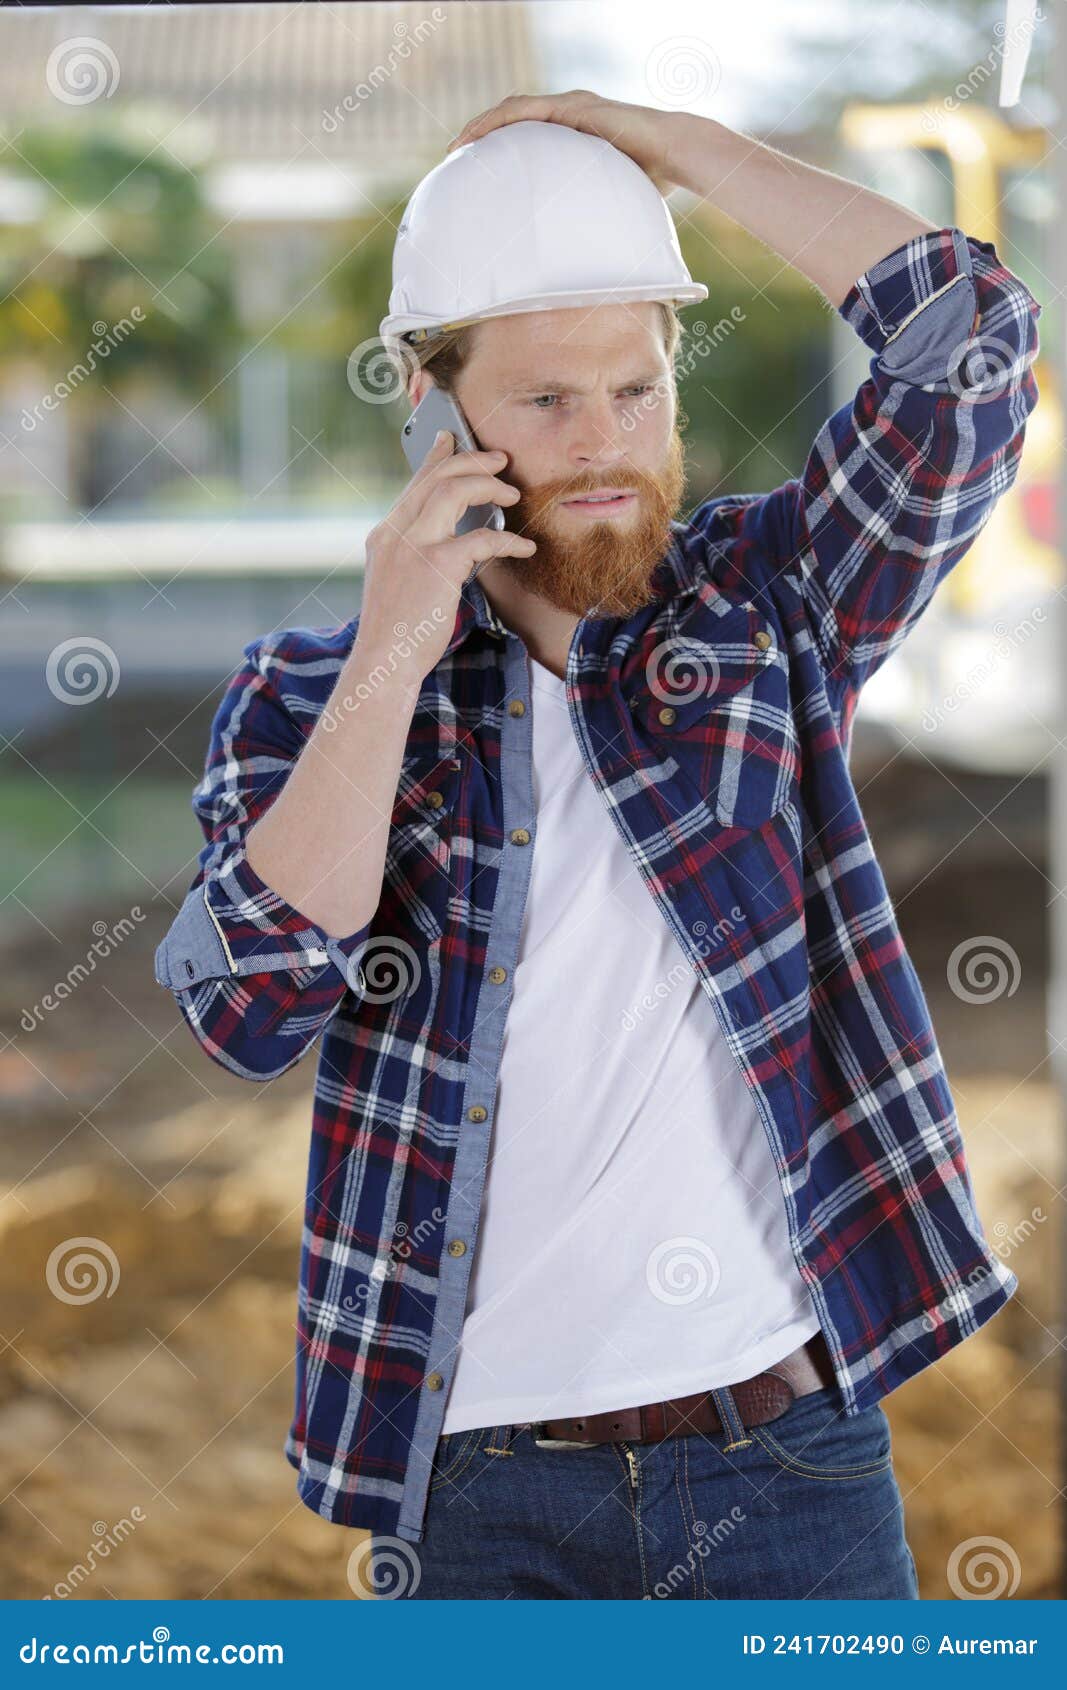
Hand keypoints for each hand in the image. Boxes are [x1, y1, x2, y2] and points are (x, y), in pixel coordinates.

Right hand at [356, 431, 535, 687]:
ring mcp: (413, 547)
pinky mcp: (436, 566)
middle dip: (471, 461)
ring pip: (453, 492)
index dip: (435, 458)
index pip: (413, 485)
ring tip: (513, 495)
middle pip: (435, 478)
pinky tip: (525, 547)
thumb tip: (456, 543)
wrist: (383, 662)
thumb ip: (418, 557)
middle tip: (499, 460)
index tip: (451, 438)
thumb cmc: (397, 633)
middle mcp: (394, 534)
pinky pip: (480, 538)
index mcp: (384, 536)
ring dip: (488, 486)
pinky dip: (507, 539)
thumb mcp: (399, 585)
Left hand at [445, 90, 677, 195]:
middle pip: (512, 119)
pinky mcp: (571, 106)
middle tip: (455, 157)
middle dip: (480, 135)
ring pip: (513, 110)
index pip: (526, 134)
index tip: (476, 168)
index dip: (498, 146)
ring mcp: (568, 106)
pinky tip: (479, 134)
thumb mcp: (607, 197)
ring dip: (481, 125)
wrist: (673, 153)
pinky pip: (526, 110)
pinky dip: (499, 120)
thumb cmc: (649, 180)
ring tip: (457, 146)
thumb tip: (574, 255)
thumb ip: (587, 212)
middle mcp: (567, 114)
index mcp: (573, 134)